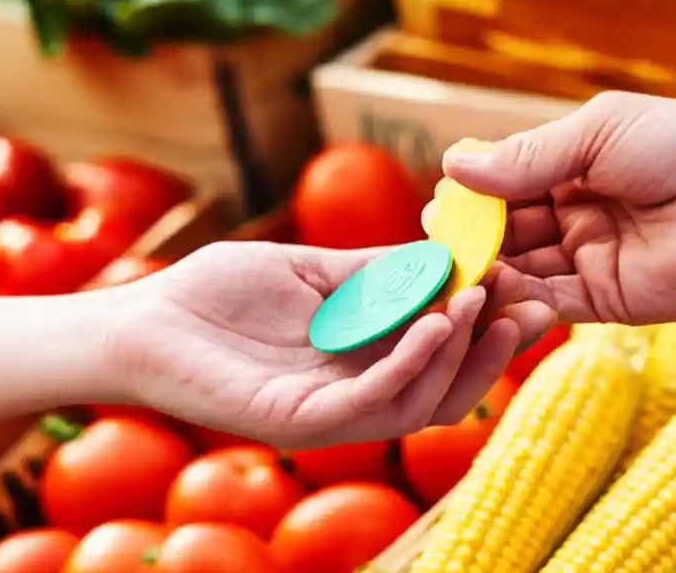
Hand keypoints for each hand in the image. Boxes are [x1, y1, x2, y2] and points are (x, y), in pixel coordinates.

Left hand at [96, 241, 555, 448]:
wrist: (142, 316)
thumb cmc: (217, 292)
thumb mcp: (311, 271)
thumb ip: (374, 271)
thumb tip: (446, 254)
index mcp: (360, 359)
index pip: (441, 354)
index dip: (487, 326)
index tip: (524, 284)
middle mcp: (352, 394)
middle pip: (444, 387)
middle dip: (493, 350)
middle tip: (533, 307)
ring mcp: (326, 413)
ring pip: (417, 401)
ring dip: (460, 354)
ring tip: (485, 305)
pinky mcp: (296, 421)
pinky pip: (368, 402)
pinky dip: (409, 365)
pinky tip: (434, 325)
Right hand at [441, 92, 675, 324]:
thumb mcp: (597, 134)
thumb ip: (526, 158)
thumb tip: (452, 164)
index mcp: (579, 165)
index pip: (510, 182)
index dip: (474, 194)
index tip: (440, 202)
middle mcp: (580, 213)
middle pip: (509, 228)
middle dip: (472, 235)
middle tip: (436, 241)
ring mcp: (590, 258)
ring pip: (522, 269)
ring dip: (487, 269)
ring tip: (453, 269)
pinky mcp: (605, 301)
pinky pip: (549, 303)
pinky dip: (517, 299)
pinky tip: (489, 290)